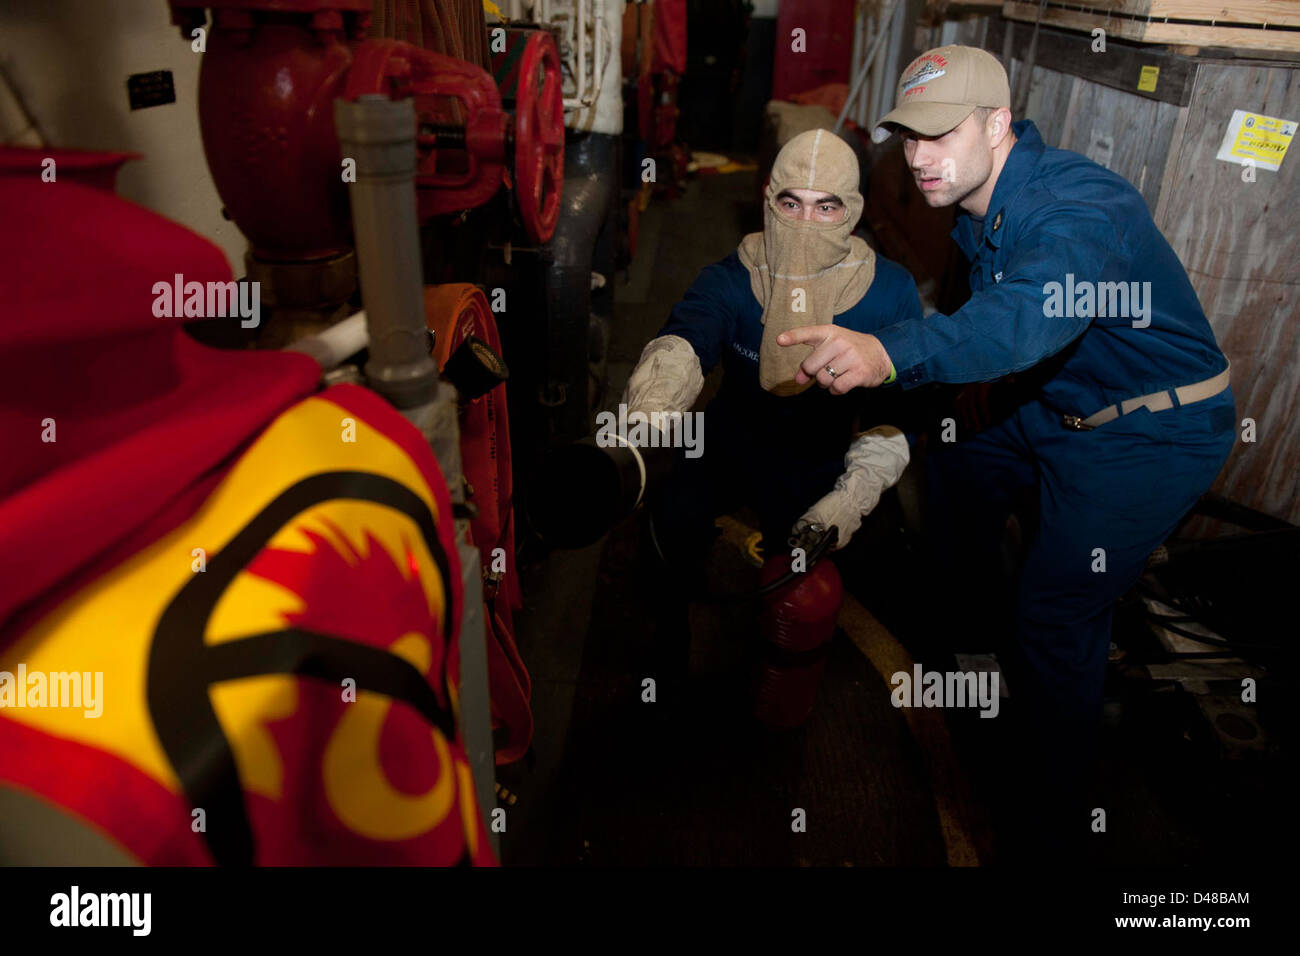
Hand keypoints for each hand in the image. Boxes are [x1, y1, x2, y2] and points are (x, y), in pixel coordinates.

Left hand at [775, 326, 893, 393]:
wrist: (881, 353)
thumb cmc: (849, 351)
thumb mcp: (830, 350)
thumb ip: (812, 361)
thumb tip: (798, 379)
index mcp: (830, 332)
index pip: (808, 333)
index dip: (793, 337)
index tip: (779, 340)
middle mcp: (839, 342)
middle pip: (811, 366)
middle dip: (815, 374)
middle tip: (827, 370)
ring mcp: (851, 356)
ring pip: (823, 379)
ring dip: (827, 383)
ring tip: (837, 375)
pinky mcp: (859, 372)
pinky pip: (837, 388)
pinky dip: (837, 390)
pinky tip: (844, 383)